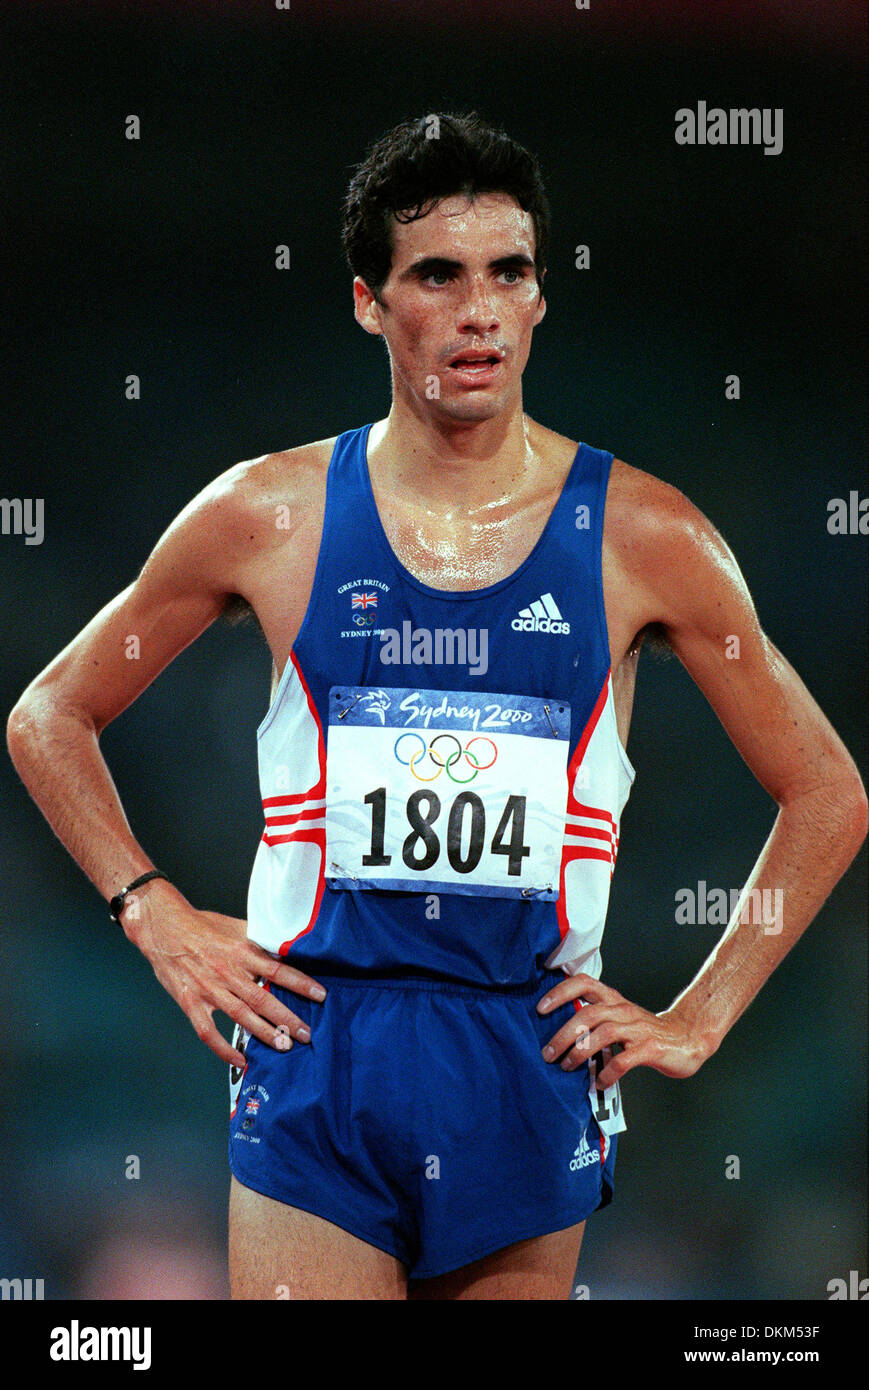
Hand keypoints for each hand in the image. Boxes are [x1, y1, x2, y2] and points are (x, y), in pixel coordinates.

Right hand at [120, 881, 325, 1066]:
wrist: (164, 927)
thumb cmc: (201, 925)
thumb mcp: (236, 926)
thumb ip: (259, 941)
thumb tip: (286, 948)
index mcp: (242, 952)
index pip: (279, 970)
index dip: (301, 984)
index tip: (320, 996)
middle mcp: (228, 972)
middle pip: (264, 999)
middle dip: (288, 1018)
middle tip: (307, 1033)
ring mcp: (209, 990)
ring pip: (241, 1016)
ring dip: (264, 1034)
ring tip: (284, 1046)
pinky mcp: (191, 1003)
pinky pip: (209, 1032)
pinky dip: (223, 1049)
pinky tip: (240, 1060)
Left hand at [537, 973, 709, 1086]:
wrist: (688, 1039)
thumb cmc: (645, 1031)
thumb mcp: (619, 1018)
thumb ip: (594, 1020)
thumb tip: (558, 1034)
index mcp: (613, 1000)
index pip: (584, 983)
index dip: (560, 992)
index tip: (540, 1008)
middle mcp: (623, 1010)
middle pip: (587, 1014)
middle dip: (563, 1034)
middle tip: (547, 1053)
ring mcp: (637, 1028)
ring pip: (603, 1034)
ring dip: (580, 1052)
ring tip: (566, 1067)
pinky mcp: (649, 1048)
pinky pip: (623, 1060)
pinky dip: (606, 1073)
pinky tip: (598, 1082)